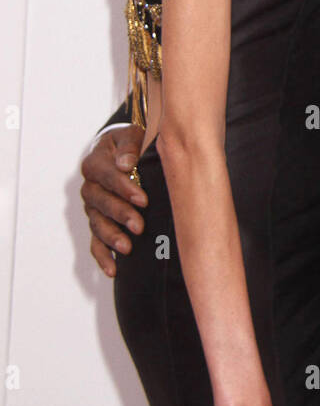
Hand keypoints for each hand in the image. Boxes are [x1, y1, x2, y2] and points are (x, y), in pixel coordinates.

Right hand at [80, 126, 145, 277]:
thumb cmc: (131, 144)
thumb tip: (126, 163)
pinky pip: (95, 243)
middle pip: (101, 203)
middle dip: (120, 215)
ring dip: (111, 236)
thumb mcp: (131, 136)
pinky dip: (102, 257)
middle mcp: (90, 187)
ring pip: (97, 224)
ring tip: (127, 248)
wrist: (122, 153)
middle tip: (139, 226)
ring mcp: (93, 208)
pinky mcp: (99, 224)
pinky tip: (113, 270)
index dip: (124, 188)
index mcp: (95, 163)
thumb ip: (130, 146)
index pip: (107, 176)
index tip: (143, 199)